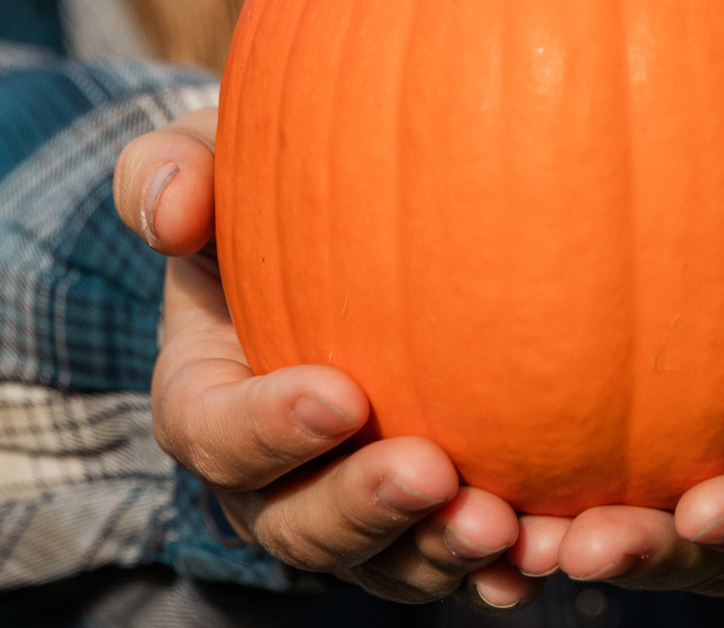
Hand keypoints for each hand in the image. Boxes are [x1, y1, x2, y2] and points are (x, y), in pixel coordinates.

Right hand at [115, 108, 537, 612]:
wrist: (332, 231)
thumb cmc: (263, 193)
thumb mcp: (209, 163)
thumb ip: (172, 170)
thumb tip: (171, 210)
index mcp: (208, 393)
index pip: (215, 433)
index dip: (267, 429)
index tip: (340, 395)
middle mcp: (271, 469)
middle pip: (297, 523)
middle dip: (361, 509)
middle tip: (432, 474)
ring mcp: (346, 498)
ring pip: (380, 560)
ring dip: (436, 553)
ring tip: (502, 525)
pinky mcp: (418, 510)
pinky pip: (446, 556)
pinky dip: (494, 565)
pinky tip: (547, 547)